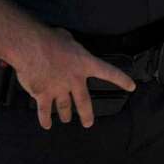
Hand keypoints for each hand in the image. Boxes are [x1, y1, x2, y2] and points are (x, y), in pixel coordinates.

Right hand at [12, 28, 135, 129]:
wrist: (31, 47)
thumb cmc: (49, 38)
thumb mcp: (67, 38)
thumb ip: (72, 48)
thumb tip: (66, 46)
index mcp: (85, 64)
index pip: (109, 72)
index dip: (122, 80)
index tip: (131, 87)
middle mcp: (75, 80)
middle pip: (84, 102)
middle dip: (87, 114)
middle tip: (88, 123)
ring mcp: (59, 89)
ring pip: (65, 107)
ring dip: (65, 115)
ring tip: (66, 119)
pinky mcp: (43, 94)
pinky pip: (44, 111)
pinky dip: (45, 119)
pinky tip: (46, 125)